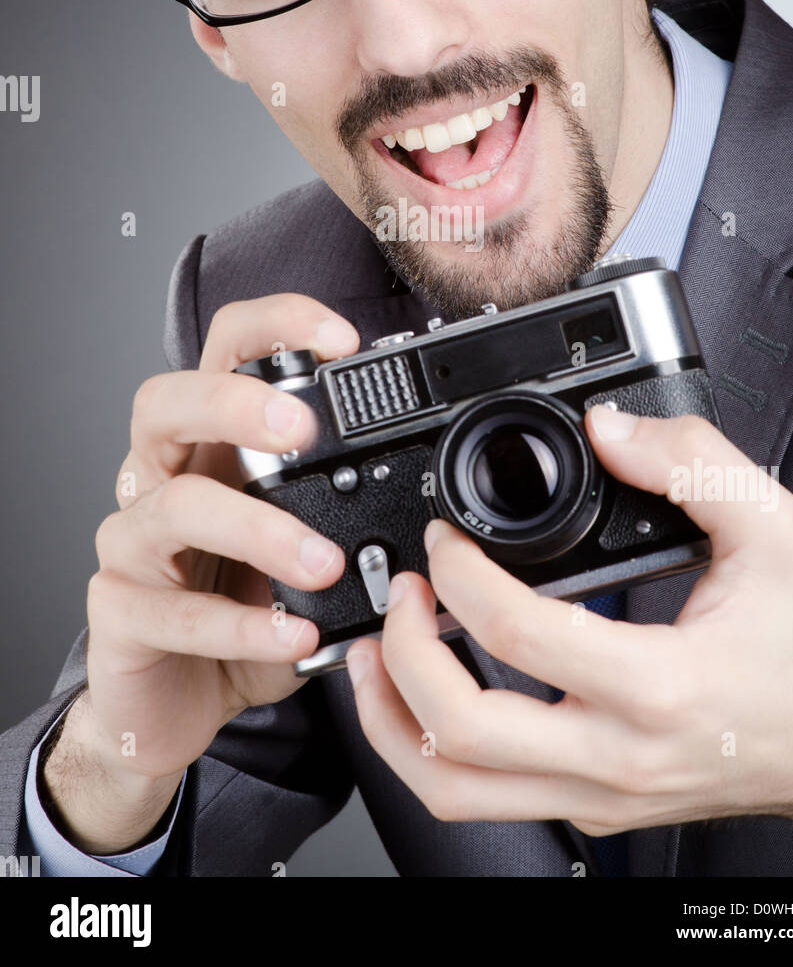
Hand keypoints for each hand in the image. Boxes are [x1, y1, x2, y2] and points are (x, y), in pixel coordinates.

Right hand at [84, 294, 359, 782]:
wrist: (173, 700)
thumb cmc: (238, 610)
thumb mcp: (301, 548)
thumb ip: (348, 517)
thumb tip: (440, 511)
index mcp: (210, 445)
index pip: (224, 351)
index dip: (275, 326)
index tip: (342, 339)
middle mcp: (160, 479)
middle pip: (166, 401)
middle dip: (234, 403)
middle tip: (301, 429)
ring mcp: (131, 544)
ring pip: (174, 506)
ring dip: (257, 530)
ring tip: (324, 563)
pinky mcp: (118, 613)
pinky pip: (172, 611)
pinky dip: (240, 626)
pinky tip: (292, 636)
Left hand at [345, 407, 792, 841]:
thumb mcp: (771, 529)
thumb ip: (691, 462)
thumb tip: (612, 428)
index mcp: (659, 685)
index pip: (518, 634)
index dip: (460, 574)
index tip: (447, 539)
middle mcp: (618, 755)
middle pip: (460, 730)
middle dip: (403, 652)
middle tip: (405, 593)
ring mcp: (599, 793)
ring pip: (454, 788)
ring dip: (393, 720)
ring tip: (375, 657)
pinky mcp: (593, 807)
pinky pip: (486, 799)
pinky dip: (432, 749)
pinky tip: (422, 698)